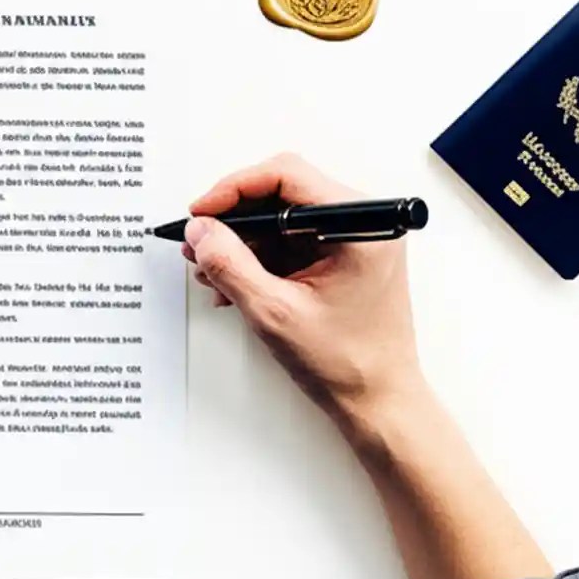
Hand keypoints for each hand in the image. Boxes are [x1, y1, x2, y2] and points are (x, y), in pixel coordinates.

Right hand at [183, 153, 421, 428]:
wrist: (378, 403)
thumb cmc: (348, 363)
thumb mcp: (274, 312)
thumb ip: (231, 265)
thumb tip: (201, 231)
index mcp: (360, 226)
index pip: (286, 176)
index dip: (234, 189)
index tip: (202, 212)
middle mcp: (362, 224)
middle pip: (282, 194)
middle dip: (234, 219)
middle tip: (199, 242)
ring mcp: (353, 241)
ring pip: (281, 220)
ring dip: (241, 242)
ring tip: (210, 269)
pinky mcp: (341, 259)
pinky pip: (290, 243)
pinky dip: (258, 259)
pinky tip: (233, 283)